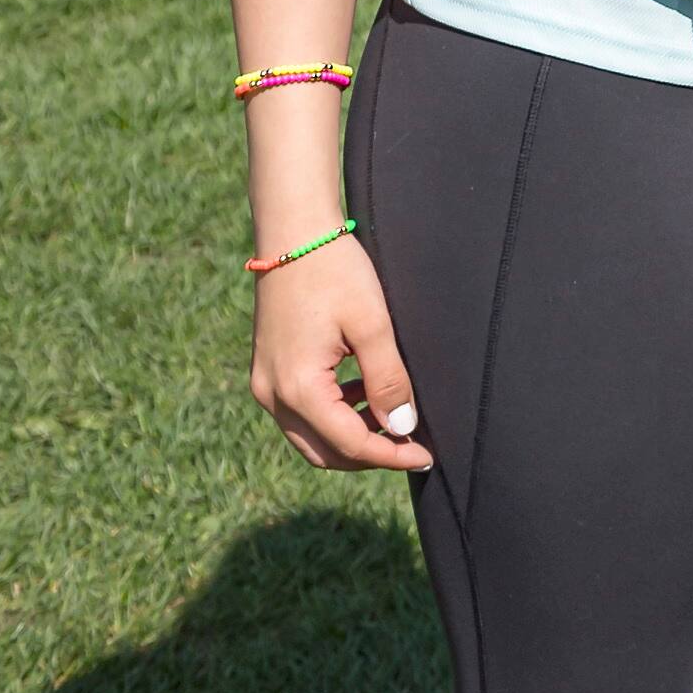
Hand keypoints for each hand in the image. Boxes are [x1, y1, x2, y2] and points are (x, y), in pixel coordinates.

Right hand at [251, 232, 430, 472]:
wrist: (294, 235)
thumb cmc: (335, 272)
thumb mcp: (372, 324)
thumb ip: (388, 379)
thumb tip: (402, 427)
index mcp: (296, 388)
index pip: (349, 444)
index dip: (391, 455)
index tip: (427, 456)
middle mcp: (271, 395)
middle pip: (324, 451)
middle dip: (370, 454)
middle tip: (414, 446)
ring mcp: (265, 385)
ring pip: (311, 436)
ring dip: (353, 436)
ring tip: (397, 418)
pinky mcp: (268, 371)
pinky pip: (302, 412)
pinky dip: (336, 415)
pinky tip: (368, 393)